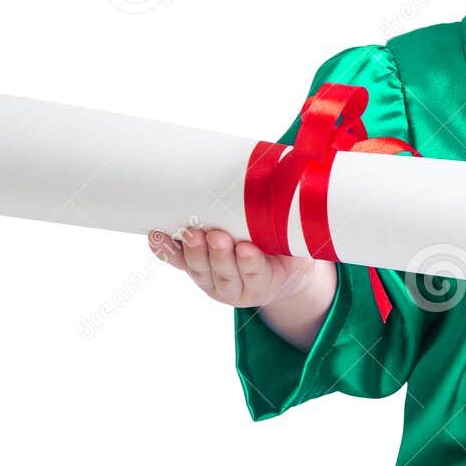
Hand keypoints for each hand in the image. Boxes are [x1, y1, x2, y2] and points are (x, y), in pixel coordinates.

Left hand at [148, 226, 330, 310]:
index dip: (251, 264)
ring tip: (190, 231)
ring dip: (193, 251)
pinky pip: (178, 262)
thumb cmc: (288, 250)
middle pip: (224, 274)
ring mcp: (213, 281)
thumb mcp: (300, 242)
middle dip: (218, 255)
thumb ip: (301, 224)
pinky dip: (166, 250)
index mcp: (265, 282)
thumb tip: (309, 178)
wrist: (276, 273)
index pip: (257, 275)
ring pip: (200, 270)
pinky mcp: (196, 270)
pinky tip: (156, 237)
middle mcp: (236, 287)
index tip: (248, 250)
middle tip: (216, 236)